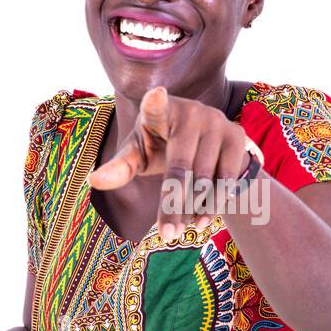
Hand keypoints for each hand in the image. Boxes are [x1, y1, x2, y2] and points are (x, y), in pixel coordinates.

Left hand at [87, 85, 251, 240]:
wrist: (208, 147)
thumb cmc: (161, 149)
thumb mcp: (139, 156)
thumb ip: (120, 167)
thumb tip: (93, 182)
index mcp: (159, 112)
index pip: (156, 107)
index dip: (156, 103)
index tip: (156, 95)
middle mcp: (191, 111)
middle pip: (180, 166)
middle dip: (174, 204)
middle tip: (168, 235)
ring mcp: (216, 121)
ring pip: (204, 176)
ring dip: (194, 209)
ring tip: (184, 230)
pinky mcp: (237, 135)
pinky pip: (227, 176)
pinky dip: (215, 203)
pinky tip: (204, 220)